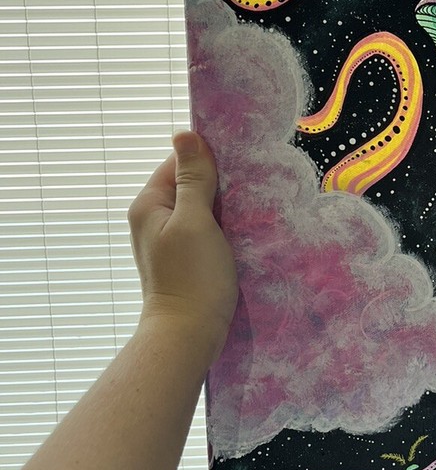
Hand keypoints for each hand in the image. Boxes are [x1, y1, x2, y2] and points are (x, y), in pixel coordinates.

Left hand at [128, 131, 237, 352]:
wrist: (189, 335)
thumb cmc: (192, 276)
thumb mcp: (195, 221)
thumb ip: (192, 178)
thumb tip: (185, 134)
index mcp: (149, 204)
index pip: (179, 162)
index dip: (208, 160)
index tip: (240, 163)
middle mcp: (153, 219)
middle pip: (189, 184)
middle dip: (219, 184)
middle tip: (251, 186)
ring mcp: (167, 241)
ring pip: (200, 208)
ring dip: (223, 207)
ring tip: (251, 208)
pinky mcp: (184, 259)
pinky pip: (204, 231)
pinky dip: (222, 228)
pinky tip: (242, 232)